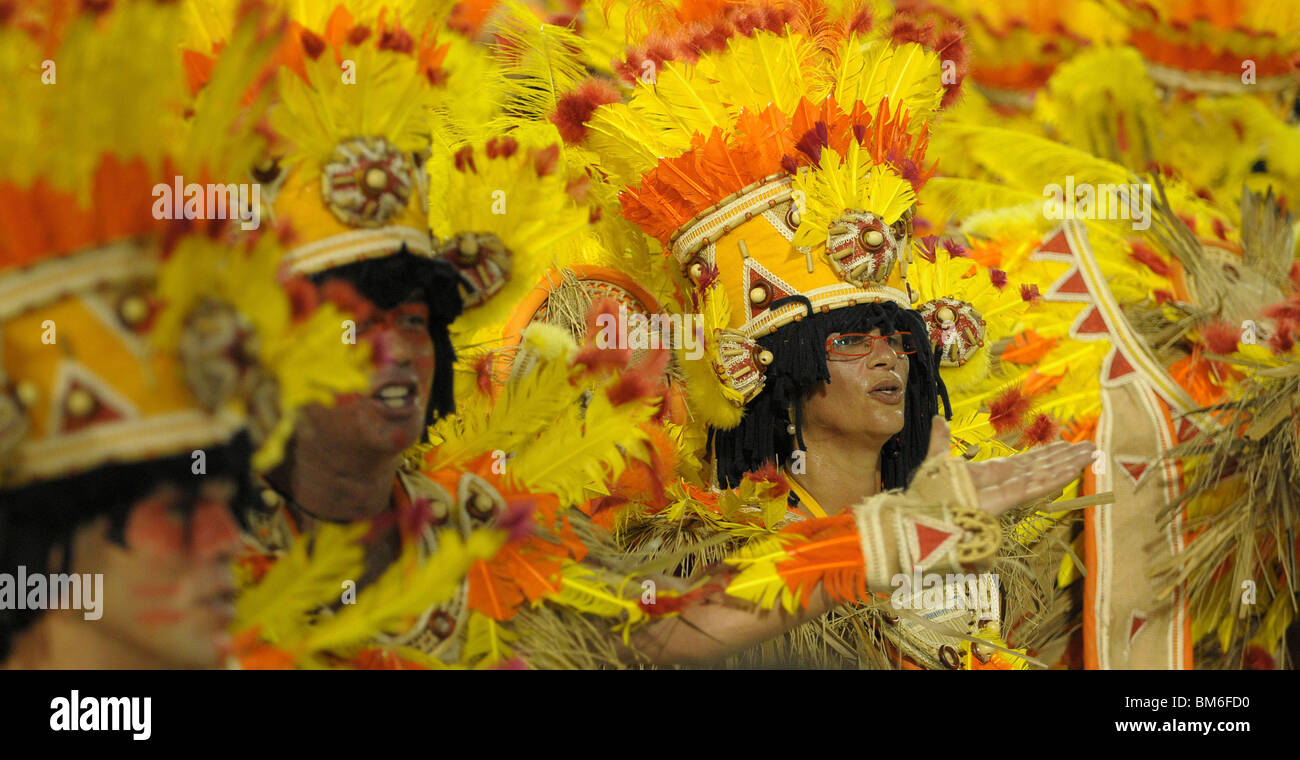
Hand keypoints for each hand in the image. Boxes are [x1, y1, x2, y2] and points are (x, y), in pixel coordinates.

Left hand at [924, 416, 1094, 517]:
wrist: (919, 520)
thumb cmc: (926, 497)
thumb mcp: (935, 462)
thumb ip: (940, 442)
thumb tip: (939, 419)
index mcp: (988, 475)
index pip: (1025, 462)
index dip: (1046, 454)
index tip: (1066, 444)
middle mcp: (1002, 484)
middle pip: (1040, 467)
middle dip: (1065, 457)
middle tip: (1090, 446)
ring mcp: (1005, 493)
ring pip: (1042, 475)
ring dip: (1067, 463)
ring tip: (1091, 453)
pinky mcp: (1004, 501)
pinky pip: (1032, 487)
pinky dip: (1053, 478)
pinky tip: (1072, 469)